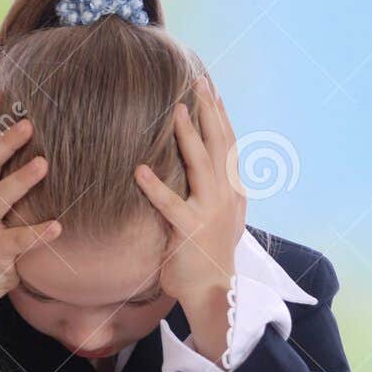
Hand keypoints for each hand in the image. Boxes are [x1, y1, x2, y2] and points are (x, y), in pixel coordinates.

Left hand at [134, 76, 246, 364]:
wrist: (213, 291)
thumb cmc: (209, 253)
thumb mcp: (221, 216)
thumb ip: (216, 189)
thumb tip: (209, 164)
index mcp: (232, 190)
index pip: (228, 144)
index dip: (220, 115)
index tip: (210, 88)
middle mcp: (225, 195)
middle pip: (219, 145)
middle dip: (209, 111)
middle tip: (198, 81)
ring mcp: (210, 212)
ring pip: (201, 165)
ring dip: (188, 136)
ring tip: (175, 110)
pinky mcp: (190, 231)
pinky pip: (171, 205)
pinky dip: (156, 187)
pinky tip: (139, 170)